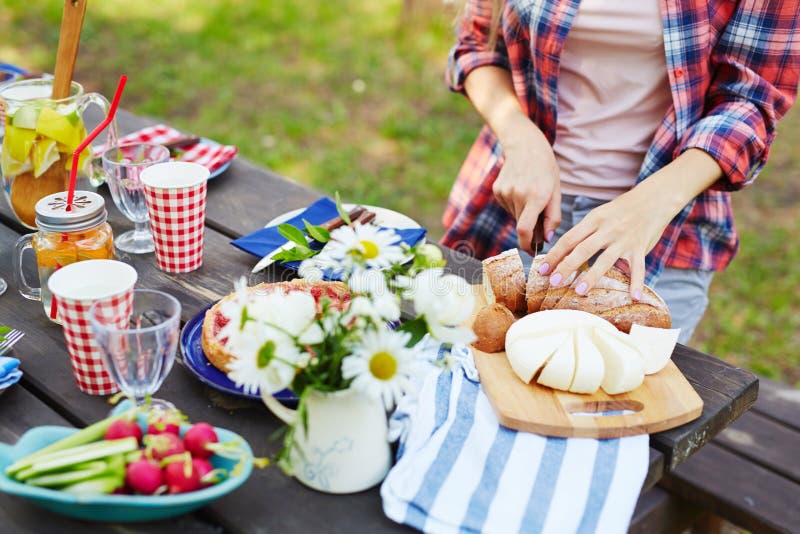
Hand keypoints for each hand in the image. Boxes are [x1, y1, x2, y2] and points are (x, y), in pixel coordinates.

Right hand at [493, 114, 561, 253]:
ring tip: (531, 196)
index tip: (533, 252)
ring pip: (515, 216)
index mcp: (536, 196)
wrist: (525, 145)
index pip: (525, 230)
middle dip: (531, 229)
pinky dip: (516, 205)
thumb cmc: (546, 169)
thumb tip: (547, 239)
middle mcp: (517, 195)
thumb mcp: (556, 191)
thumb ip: (553, 217)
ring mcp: (504, 192)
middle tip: (541, 220)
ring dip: (524, 215)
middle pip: (522, 225)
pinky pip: (508, 207)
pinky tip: (521, 190)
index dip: (527, 245)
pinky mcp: (497, 190)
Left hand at [537, 149, 724, 299]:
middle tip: (553, 282)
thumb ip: (586, 234)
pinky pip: (638, 268)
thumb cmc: (622, 210)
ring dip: (591, 276)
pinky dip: (637, 283)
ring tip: (579, 291)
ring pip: (605, 260)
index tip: (542, 268)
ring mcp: (624, 240)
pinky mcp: (640, 248)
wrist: (654, 199)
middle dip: (566, 266)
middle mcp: (607, 229)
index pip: (569, 239)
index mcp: (594, 220)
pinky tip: (634, 297)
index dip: (554, 254)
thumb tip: (568, 256)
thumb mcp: (600, 215)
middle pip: (583, 249)